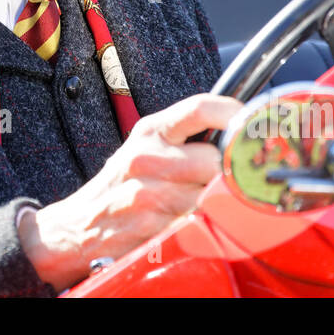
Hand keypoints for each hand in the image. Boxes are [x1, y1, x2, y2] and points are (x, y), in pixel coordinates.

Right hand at [17, 92, 241, 289]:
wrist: (78, 226)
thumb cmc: (123, 185)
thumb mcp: (147, 147)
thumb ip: (187, 138)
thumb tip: (241, 135)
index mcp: (151, 130)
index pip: (199, 107)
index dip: (233, 113)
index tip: (255, 123)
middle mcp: (147, 156)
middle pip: (213, 160)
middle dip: (227, 175)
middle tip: (228, 183)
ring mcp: (147, 192)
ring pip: (210, 195)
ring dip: (216, 205)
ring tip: (205, 207)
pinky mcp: (150, 226)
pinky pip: (196, 224)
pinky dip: (202, 227)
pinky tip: (191, 225)